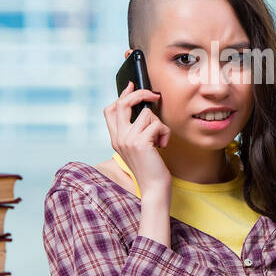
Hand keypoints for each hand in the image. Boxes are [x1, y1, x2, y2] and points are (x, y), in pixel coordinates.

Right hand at [103, 81, 170, 196]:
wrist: (154, 189)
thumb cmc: (151, 168)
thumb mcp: (138, 147)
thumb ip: (136, 130)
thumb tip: (145, 108)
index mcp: (115, 138)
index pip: (110, 110)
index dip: (121, 95)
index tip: (131, 86)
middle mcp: (119, 138)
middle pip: (123, 103)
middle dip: (140, 94)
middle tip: (155, 95)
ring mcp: (128, 139)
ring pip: (147, 114)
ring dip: (159, 124)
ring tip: (160, 140)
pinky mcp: (140, 142)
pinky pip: (157, 124)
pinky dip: (165, 133)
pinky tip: (163, 145)